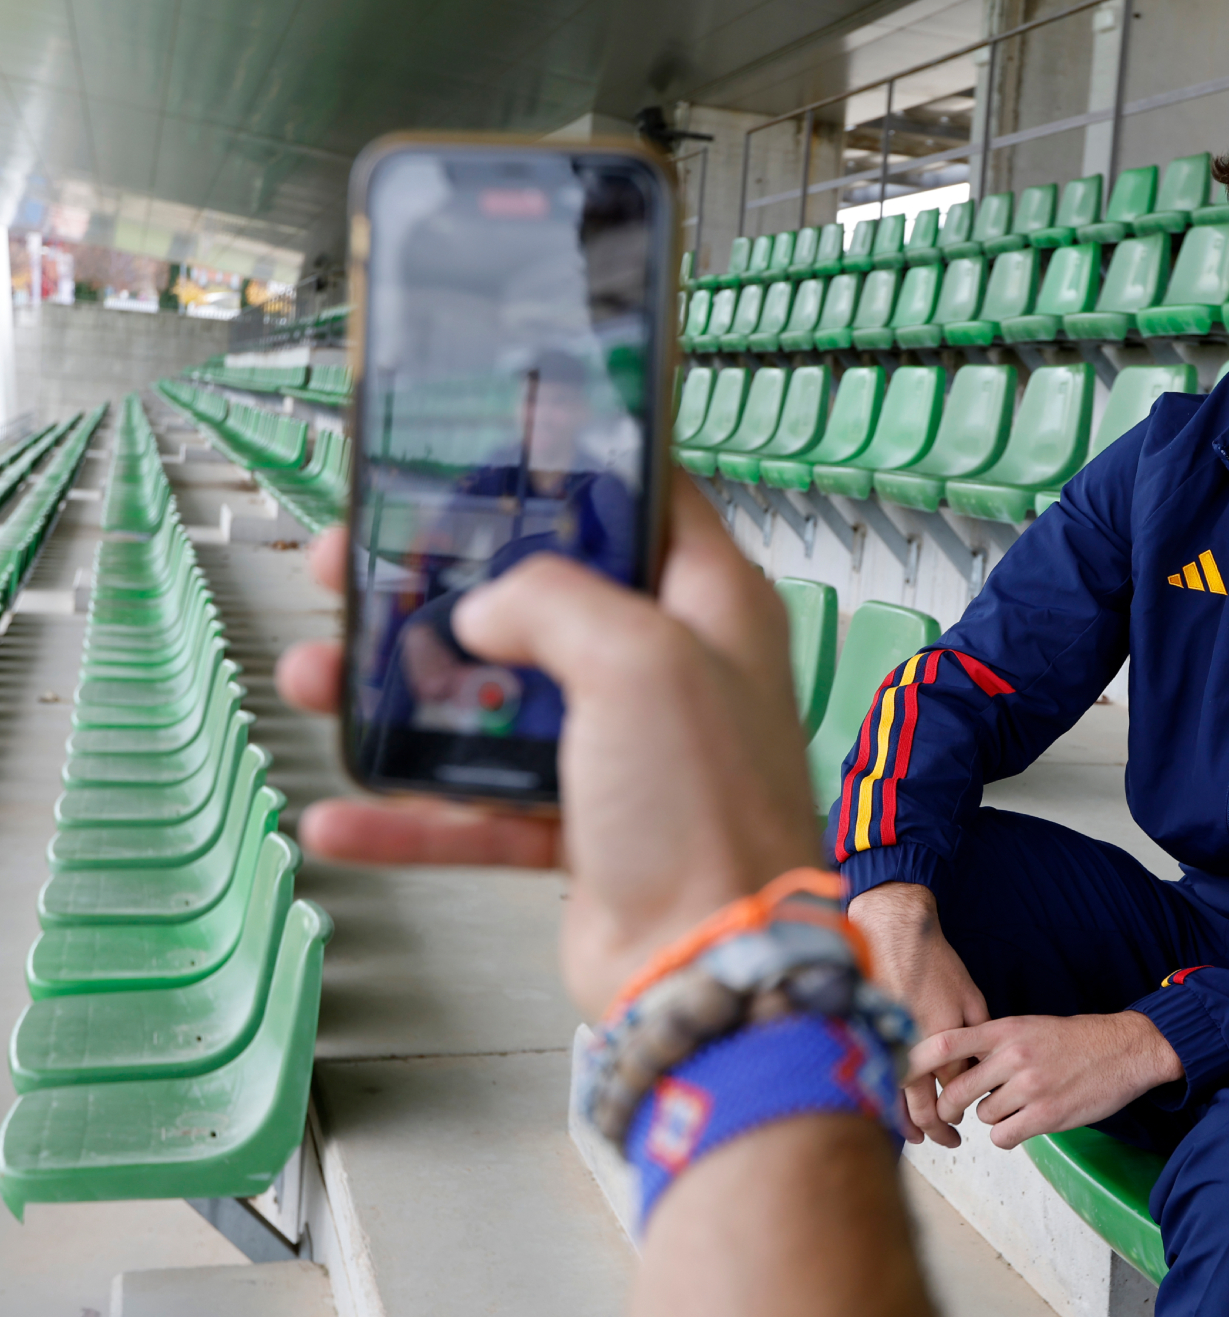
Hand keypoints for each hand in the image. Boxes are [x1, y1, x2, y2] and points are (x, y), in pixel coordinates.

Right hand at [275, 480, 820, 1018]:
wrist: (706, 966)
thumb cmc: (704, 806)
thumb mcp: (637, 658)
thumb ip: (554, 599)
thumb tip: (485, 606)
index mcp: (713, 608)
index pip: (649, 505)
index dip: (571, 475)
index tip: (485, 462)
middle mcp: (672, 673)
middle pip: (544, 604)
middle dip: (443, 588)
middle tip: (355, 570)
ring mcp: (625, 754)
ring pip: (496, 705)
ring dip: (401, 697)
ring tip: (315, 678)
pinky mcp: (583, 830)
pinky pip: (481, 811)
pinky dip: (412, 814)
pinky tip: (340, 814)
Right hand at [847, 882, 987, 1147]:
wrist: (893, 933)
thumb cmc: (934, 961)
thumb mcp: (969, 995)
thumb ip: (976, 1034)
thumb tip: (978, 1064)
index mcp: (945, 1039)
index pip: (956, 1089)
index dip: (962, 1107)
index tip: (965, 1118)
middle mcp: (915, 1050)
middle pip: (926, 1107)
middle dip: (939, 1129)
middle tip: (951, 1141)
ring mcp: (888, 1044)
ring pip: (898, 1101)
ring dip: (910, 1125)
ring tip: (919, 1138)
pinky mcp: (868, 1038)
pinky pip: (878, 1080)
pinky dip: (886, 1103)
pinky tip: (891, 1113)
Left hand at [904, 1012, 1182, 1150]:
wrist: (1124, 1049)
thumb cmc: (1073, 1039)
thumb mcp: (1027, 1027)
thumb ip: (991, 1042)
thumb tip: (950, 1062)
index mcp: (1005, 1030)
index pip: (944, 1043)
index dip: (914, 1060)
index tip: (897, 1074)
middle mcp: (1013, 1056)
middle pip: (955, 1090)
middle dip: (951, 1106)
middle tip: (956, 1110)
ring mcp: (1029, 1087)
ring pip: (982, 1116)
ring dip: (992, 1117)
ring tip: (1017, 1104)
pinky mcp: (1046, 1115)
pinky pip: (1004, 1136)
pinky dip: (1008, 1134)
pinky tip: (1025, 1122)